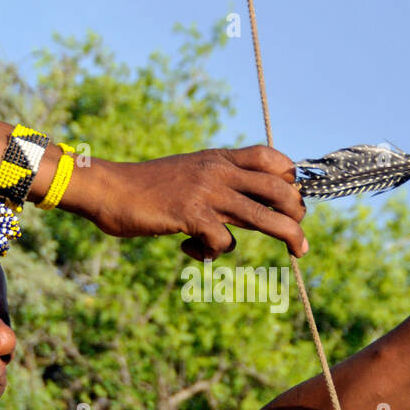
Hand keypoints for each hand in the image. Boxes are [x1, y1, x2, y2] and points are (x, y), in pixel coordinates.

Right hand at [90, 145, 307, 259]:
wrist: (110, 189)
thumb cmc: (148, 188)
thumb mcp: (189, 174)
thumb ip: (217, 182)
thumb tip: (247, 202)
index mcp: (218, 158)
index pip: (269, 157)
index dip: (290, 175)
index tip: (294, 196)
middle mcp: (218, 171)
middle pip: (277, 187)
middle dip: (297, 209)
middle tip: (300, 229)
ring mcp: (206, 193)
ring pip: (263, 216)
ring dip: (289, 234)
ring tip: (300, 250)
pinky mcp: (191, 215)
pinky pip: (224, 240)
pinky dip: (214, 252)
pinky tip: (193, 250)